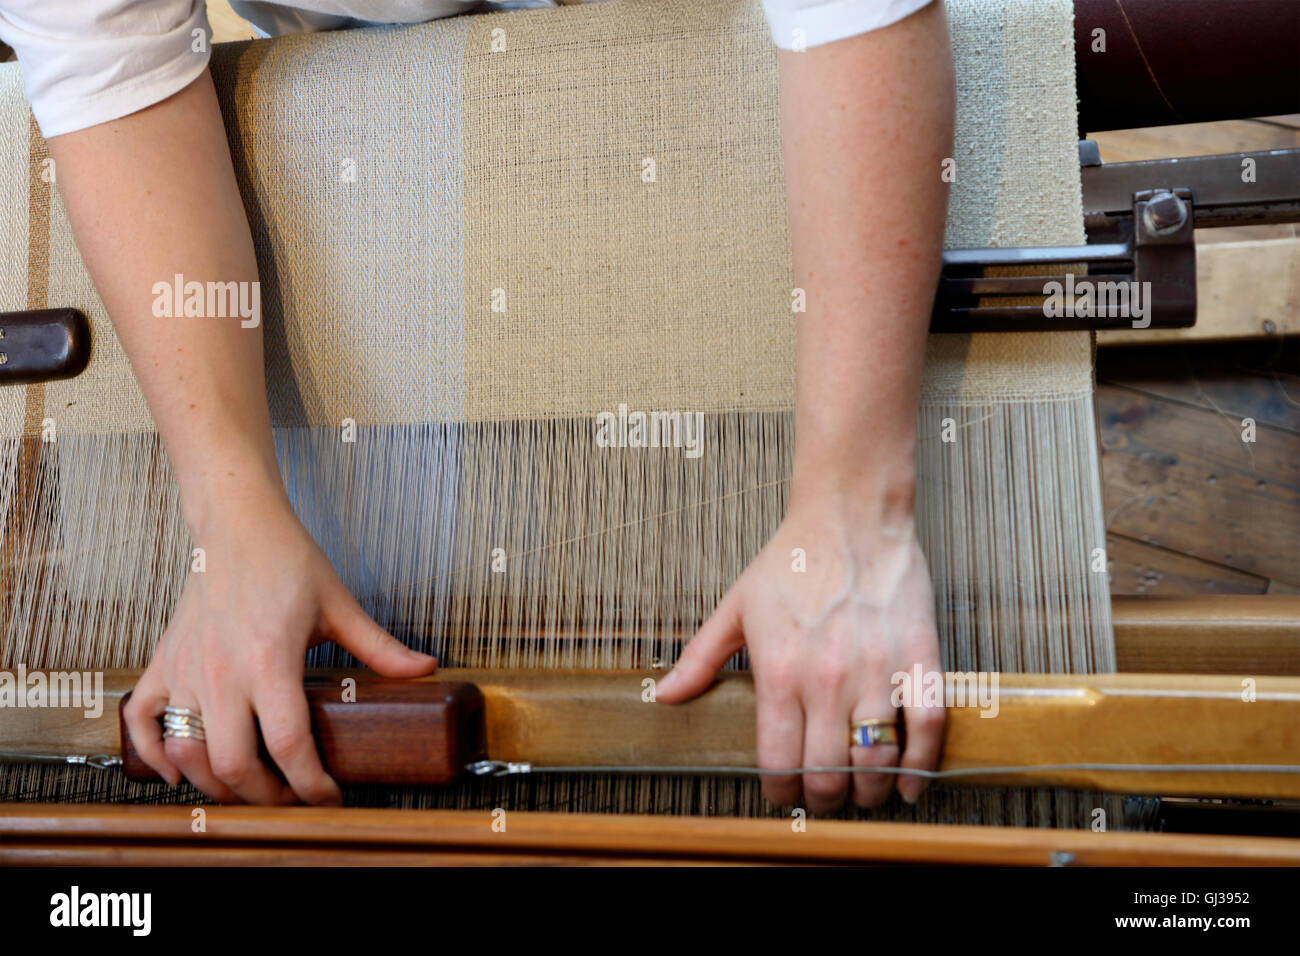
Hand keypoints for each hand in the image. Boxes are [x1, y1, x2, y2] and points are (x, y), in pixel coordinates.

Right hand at [122, 497, 437, 803]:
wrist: (236, 523)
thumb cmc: (286, 559)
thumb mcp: (340, 604)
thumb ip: (381, 647)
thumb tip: (424, 668)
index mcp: (270, 659)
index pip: (287, 742)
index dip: (310, 783)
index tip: (328, 797)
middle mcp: (222, 671)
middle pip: (233, 763)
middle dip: (265, 797)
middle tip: (291, 800)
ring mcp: (187, 669)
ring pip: (188, 752)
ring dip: (215, 783)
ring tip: (249, 788)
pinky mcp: (164, 662)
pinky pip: (144, 721)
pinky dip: (156, 753)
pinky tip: (180, 767)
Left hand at [654, 494, 943, 812]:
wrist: (850, 516)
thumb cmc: (792, 560)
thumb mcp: (735, 608)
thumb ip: (700, 659)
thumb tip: (665, 696)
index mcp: (779, 672)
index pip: (778, 762)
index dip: (780, 791)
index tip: (783, 793)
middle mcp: (827, 680)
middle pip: (829, 773)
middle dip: (824, 798)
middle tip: (824, 795)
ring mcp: (877, 671)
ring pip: (878, 761)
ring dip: (869, 791)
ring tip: (862, 791)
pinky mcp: (919, 659)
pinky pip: (928, 729)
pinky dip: (922, 767)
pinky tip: (909, 783)